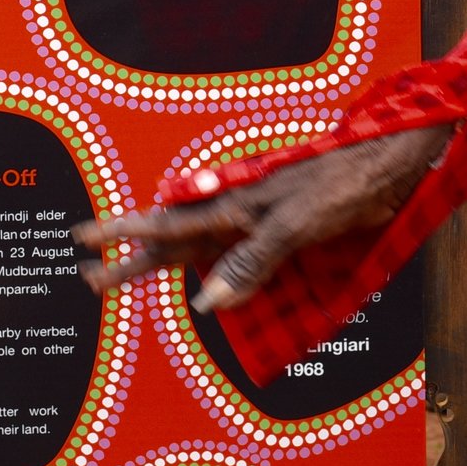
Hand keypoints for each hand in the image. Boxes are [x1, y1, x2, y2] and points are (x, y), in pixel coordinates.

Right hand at [75, 124, 450, 312]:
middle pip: (171, 238)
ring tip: (126, 275)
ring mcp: (255, 219)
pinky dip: (208, 266)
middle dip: (129, 258)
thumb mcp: (295, 224)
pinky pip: (232, 252)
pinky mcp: (279, 227)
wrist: (385, 164)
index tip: (81, 240)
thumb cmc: (342, 186)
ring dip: (163, 260)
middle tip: (89, 278)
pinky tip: (201, 277)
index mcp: (232, 205)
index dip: (123, 235)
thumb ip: (251, 261)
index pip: (165, 223)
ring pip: (197, 244)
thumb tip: (207, 301)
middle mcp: (236, 211)